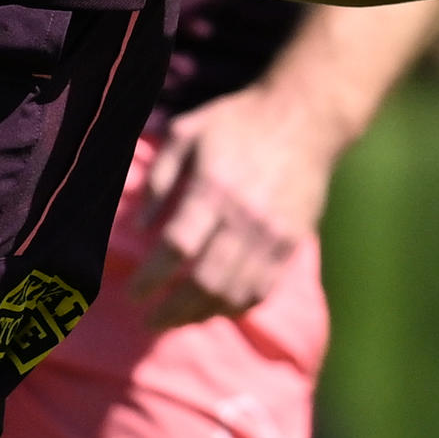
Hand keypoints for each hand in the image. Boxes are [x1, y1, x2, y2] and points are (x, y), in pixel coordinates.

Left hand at [120, 86, 345, 328]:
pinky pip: (262, 288)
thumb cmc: (237, 121)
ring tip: (178, 320)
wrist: (305, 116)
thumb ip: (158, 179)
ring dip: (201, 315)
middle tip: (149, 321)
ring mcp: (273, 233)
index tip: (133, 294)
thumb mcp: (186, 133)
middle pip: (205, 281)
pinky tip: (215, 309)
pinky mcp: (292, 243)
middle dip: (172, 309)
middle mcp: (244, 216)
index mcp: (213, 187)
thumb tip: (136, 227)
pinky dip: (235, 306)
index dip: (150, 277)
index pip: (176, 246)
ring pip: (234, 293)